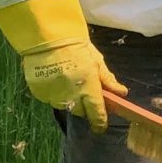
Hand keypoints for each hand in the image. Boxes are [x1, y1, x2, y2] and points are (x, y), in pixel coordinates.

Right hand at [0, 0, 124, 132]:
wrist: (47, 36)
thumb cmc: (76, 46)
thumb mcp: (96, 61)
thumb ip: (107, 80)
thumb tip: (122, 93)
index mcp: (88, 87)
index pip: (97, 113)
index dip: (100, 122)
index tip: (101, 126)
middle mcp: (71, 95)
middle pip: (81, 112)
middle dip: (85, 106)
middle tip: (84, 92)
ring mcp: (53, 95)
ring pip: (64, 106)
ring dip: (69, 100)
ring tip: (68, 81)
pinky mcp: (39, 92)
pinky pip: (49, 99)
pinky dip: (54, 93)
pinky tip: (55, 79)